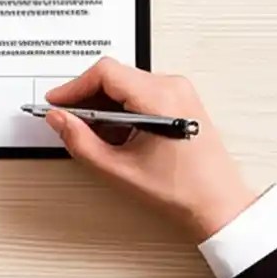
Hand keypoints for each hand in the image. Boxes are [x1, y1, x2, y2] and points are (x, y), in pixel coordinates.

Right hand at [44, 59, 257, 242]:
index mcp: (160, 98)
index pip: (105, 72)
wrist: (218, 205)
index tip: (57, 103)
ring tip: (95, 135)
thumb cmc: (182, 191)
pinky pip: (140, 93)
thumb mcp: (119, 170)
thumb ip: (81, 142)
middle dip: (86, 98)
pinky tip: (116, 135)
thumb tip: (59, 120)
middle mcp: (172, 87)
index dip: (74, 86)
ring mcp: (179, 92)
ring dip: (103, 105)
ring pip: (125, 84)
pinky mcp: (180, 101)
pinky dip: (120, 109)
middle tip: (69, 121)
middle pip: (114, 75)